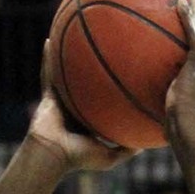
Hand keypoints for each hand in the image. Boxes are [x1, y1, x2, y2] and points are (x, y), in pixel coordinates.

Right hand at [28, 49, 134, 171]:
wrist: (52, 156)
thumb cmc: (79, 158)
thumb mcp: (109, 156)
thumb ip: (127, 150)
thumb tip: (146, 144)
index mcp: (88, 120)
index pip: (101, 101)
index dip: (110, 89)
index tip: (125, 75)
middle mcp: (74, 107)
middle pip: (86, 83)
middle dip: (92, 68)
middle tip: (105, 48)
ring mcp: (60, 100)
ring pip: (66, 74)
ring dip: (68, 56)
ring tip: (73, 35)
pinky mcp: (48, 96)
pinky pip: (47, 73)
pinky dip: (47, 57)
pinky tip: (49, 39)